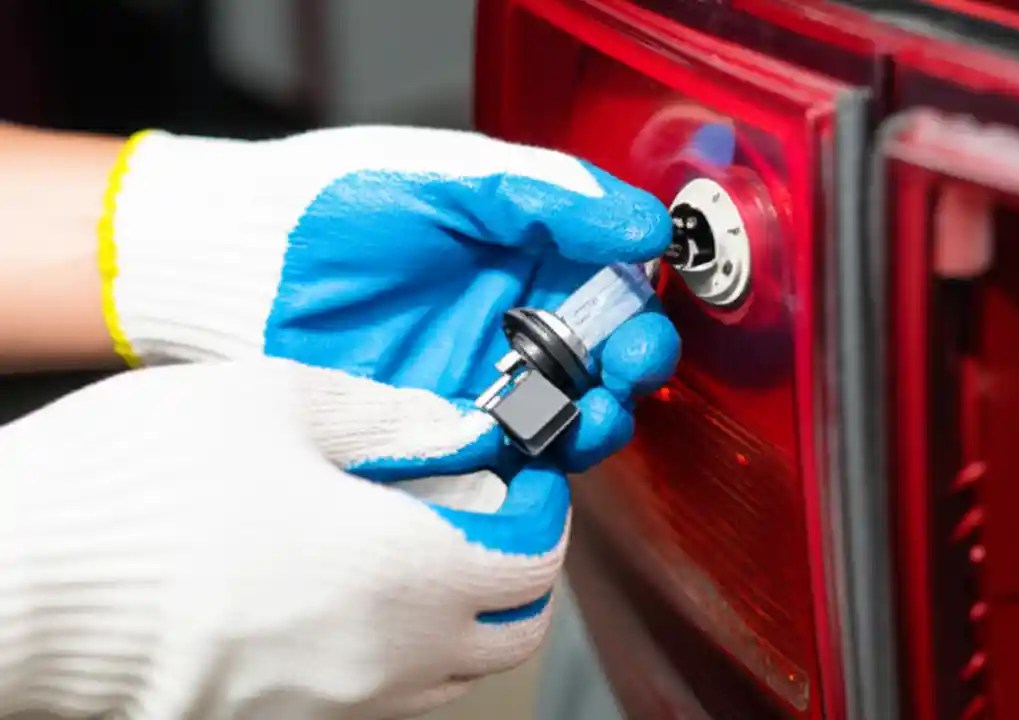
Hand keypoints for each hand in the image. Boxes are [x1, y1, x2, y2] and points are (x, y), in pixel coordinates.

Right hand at [0, 358, 572, 719]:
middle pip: (507, 634)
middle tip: (478, 513)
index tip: (519, 479)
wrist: (11, 584)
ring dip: (458, 614)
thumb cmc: (136, 486)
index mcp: (405, 572)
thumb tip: (461, 430)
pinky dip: (394, 646)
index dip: (539, 514)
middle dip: (515, 572)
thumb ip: (393, 420)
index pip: (532, 564)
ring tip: (407, 545)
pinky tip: (341, 587)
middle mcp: (383, 657)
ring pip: (447, 675)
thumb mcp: (280, 403)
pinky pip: (376, 694)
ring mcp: (330, 705)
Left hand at [100, 126, 678, 468]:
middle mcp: (517, 313)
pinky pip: (521, 448)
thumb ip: (549, 201)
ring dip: (603, 414)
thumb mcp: (452, 185)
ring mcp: (487, 374)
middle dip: (633, 362)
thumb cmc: (337, 208)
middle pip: (606, 349)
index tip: (645, 312)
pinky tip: (551, 441)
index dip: (641, 300)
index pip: (611, 278)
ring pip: (575, 405)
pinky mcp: (452, 426)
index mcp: (527, 247)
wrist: (246, 273)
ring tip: (598, 412)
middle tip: (631, 364)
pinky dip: (549, 452)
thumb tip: (646, 227)